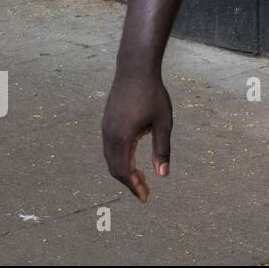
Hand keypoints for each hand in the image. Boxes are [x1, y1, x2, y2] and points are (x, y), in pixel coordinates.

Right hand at [101, 69, 172, 201]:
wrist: (135, 70)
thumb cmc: (153, 94)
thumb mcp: (163, 122)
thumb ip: (162, 148)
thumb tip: (163, 174)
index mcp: (123, 137)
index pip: (124, 171)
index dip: (134, 186)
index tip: (145, 197)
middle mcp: (109, 135)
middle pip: (114, 168)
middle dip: (129, 182)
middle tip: (144, 191)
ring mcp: (105, 128)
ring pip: (110, 159)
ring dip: (123, 171)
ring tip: (140, 178)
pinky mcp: (106, 123)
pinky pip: (109, 149)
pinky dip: (119, 160)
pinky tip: (132, 159)